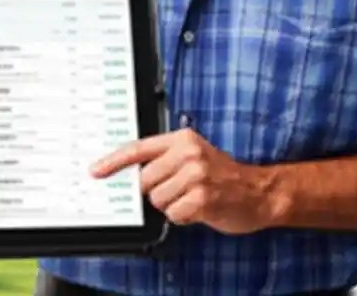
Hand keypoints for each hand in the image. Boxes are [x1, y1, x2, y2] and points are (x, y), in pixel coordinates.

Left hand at [90, 128, 280, 234]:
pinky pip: (172, 214)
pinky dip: (183, 216)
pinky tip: (199, 209)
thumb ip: (164, 160)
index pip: (137, 149)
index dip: (112, 162)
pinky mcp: (202, 199)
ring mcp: (196, 176)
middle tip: (180, 190)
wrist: (261, 192)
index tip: (95, 171)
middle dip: (156, 191)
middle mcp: (187, 154)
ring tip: (192, 198)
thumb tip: (129, 176)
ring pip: (156, 200)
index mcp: (182, 139)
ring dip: (171, 205)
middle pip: (143, 181)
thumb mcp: (193, 157)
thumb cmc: (222, 177)